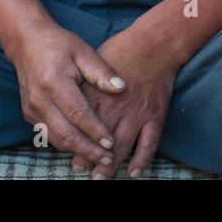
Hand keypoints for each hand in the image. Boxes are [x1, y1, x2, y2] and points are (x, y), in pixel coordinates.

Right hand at [8, 22, 123, 166]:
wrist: (27, 43)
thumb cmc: (59, 45)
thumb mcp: (83, 51)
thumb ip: (102, 72)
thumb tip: (122, 88)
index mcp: (54, 83)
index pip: (78, 115)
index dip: (95, 131)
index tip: (111, 143)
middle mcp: (39, 100)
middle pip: (65, 134)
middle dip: (88, 149)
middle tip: (108, 158)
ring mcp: (32, 109)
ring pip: (55, 139)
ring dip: (77, 150)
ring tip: (99, 156)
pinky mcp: (29, 114)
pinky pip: (49, 134)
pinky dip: (66, 142)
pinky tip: (83, 145)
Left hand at [71, 24, 178, 178]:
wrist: (155, 43)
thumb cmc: (121, 51)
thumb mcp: (92, 62)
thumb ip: (81, 86)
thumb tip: (65, 103)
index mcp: (98, 95)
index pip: (82, 125)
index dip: (73, 142)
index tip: (67, 153)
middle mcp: (117, 107)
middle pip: (99, 140)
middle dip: (88, 158)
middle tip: (79, 170)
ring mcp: (138, 112)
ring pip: (122, 146)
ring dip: (110, 165)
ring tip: (100, 177)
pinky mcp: (155, 114)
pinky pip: (149, 142)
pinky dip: (142, 159)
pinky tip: (133, 172)